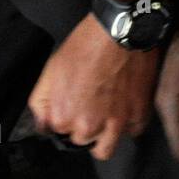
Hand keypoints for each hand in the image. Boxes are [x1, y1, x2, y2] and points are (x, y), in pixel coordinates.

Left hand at [28, 13, 158, 160]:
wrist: (120, 30)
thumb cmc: (85, 45)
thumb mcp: (51, 69)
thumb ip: (40, 103)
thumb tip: (43, 125)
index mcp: (64, 117)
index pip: (59, 133)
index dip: (64, 115)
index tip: (72, 101)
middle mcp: (89, 127)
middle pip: (82, 141)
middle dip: (83, 126)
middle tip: (89, 103)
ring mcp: (116, 125)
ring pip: (105, 149)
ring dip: (103, 136)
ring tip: (105, 114)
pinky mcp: (138, 115)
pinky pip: (131, 132)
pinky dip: (127, 124)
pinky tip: (123, 106)